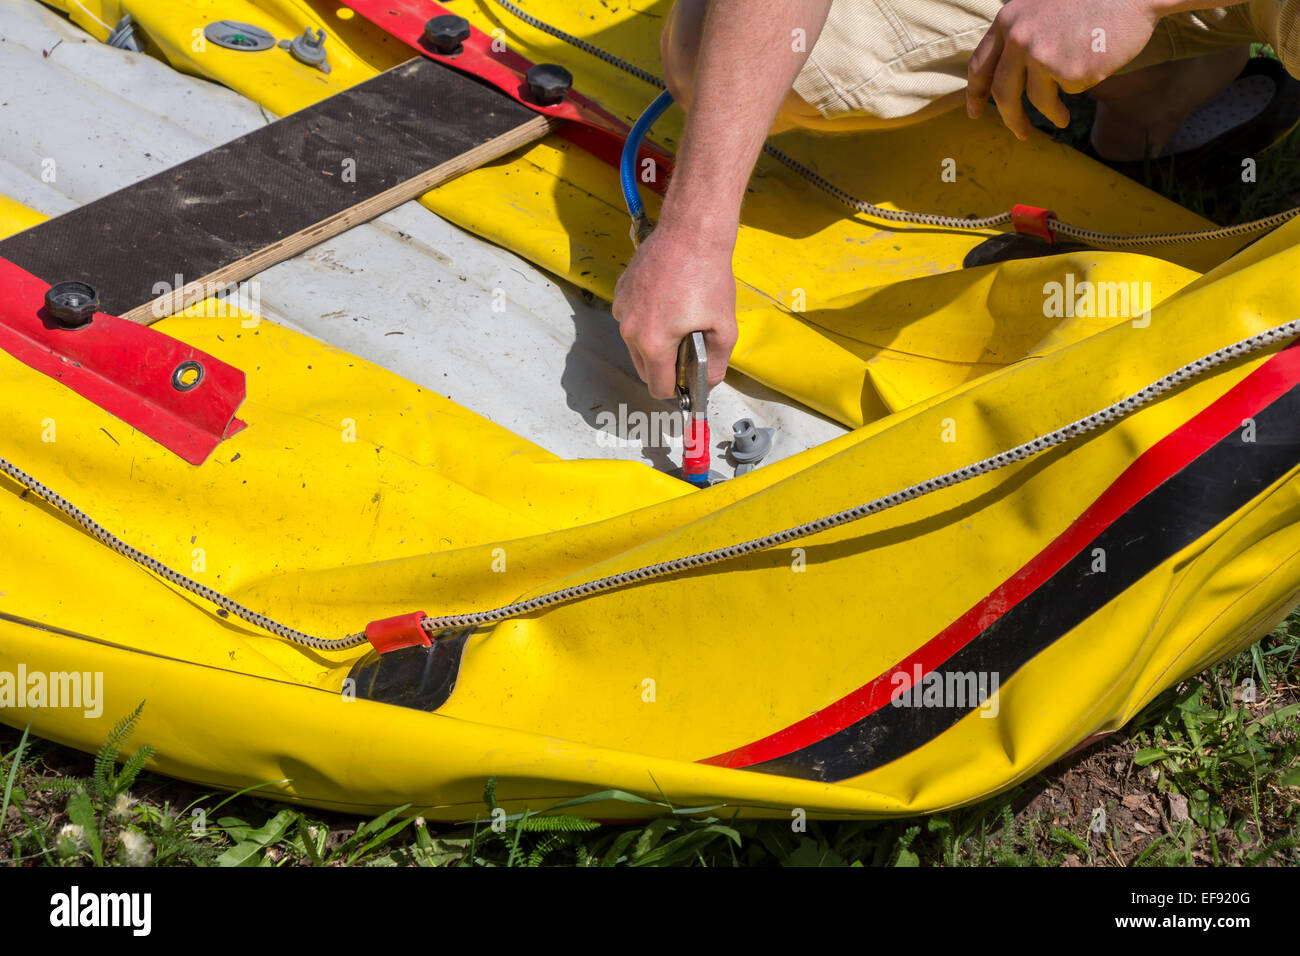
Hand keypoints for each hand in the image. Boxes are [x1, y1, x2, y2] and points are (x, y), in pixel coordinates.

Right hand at [612, 225, 738, 399]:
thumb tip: (707, 384)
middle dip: (665, 368)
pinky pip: (632, 320)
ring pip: (636, 344)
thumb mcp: (724, 328)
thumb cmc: (708, 276)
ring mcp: (622, 308)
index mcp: (653, 343)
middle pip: (644, 369)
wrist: (691, 232)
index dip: (676, 390)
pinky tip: (669, 304)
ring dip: (655, 344)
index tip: (688, 382)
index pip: (657, 387)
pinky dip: (647, 321)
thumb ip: (715, 365)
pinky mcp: (621, 291)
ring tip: (680, 323)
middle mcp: (630, 329)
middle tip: (689, 351)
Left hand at [967, 0, 1159, 137]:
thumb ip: (1022, 33)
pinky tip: (1096, 63)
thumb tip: (1009, 76)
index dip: (976, 93)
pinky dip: (1081, 84)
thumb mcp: (1042, 7)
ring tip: (1062, 118)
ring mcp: (1042, 56)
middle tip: (1020, 133)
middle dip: (1010, 119)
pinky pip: (1070, 91)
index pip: (980, 65)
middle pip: (1003, 93)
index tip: (975, 112)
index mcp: (1009, 20)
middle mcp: (1019, 38)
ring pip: (1037, 100)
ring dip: (1051, 114)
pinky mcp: (1068, 71)